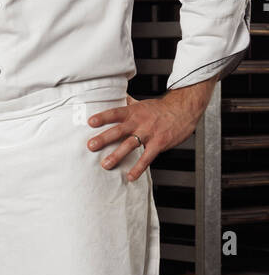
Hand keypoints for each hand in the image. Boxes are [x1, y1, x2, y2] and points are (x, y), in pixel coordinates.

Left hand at [87, 80, 216, 181]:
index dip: (103, 117)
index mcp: (133, 111)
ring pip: (130, 145)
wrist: (184, 109)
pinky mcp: (159, 143)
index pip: (115, 113)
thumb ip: (128, 103)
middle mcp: (139, 122)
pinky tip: (130, 176)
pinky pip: (147, 158)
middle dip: (104, 138)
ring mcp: (149, 133)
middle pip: (119, 130)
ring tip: (105, 164)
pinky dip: (139, 168)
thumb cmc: (161, 108)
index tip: (90, 122)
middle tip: (91, 145)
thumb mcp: (142, 103)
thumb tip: (116, 97)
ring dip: (117, 155)